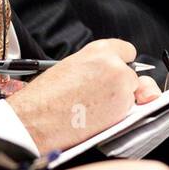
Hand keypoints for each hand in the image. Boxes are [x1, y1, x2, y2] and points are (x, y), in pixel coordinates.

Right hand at [6, 39, 147, 153]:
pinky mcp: (123, 110)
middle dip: (122, 86)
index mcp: (100, 51)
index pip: (128, 52)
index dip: (121, 63)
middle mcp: (115, 66)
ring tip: (92, 109)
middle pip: (132, 75)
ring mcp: (122, 88)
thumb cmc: (45, 96)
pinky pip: (129, 113)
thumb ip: (95, 67)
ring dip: (120, 103)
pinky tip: (96, 119)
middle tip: (100, 96)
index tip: (116, 71)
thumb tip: (106, 76)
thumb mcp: (71, 67)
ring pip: (132, 95)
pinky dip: (118, 117)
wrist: (36, 119)